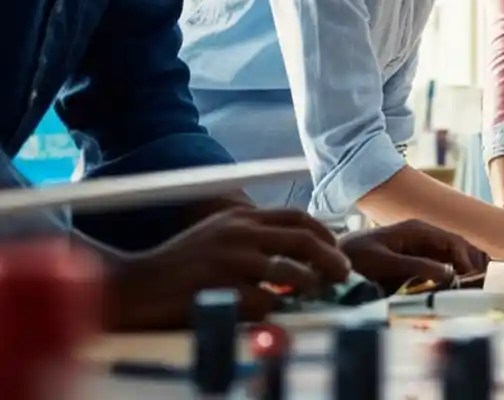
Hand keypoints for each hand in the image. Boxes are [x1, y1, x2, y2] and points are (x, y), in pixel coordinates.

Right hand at [103, 207, 349, 330]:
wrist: (135, 284)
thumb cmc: (181, 264)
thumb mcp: (219, 235)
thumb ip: (255, 236)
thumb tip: (299, 250)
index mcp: (241, 218)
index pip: (298, 217)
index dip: (325, 234)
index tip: (336, 250)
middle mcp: (239, 234)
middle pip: (304, 241)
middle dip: (331, 259)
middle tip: (342, 275)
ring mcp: (230, 262)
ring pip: (291, 274)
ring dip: (309, 286)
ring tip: (312, 294)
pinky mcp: (221, 291)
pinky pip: (265, 303)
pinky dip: (276, 310)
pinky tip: (274, 312)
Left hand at [338, 219, 488, 293]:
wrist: (332, 259)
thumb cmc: (355, 258)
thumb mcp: (384, 263)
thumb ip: (416, 266)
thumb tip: (449, 274)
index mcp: (417, 229)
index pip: (452, 240)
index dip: (466, 259)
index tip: (473, 280)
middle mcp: (421, 235)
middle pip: (455, 247)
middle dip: (468, 264)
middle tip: (476, 286)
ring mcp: (418, 246)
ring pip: (449, 256)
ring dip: (460, 270)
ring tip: (469, 289)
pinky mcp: (413, 259)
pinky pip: (438, 265)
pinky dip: (448, 275)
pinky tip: (453, 288)